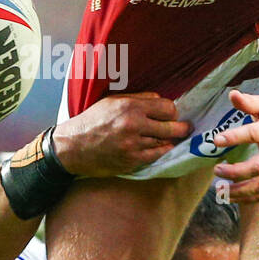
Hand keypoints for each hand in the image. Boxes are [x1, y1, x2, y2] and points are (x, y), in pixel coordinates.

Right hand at [52, 93, 191, 177]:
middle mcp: (134, 125)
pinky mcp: (131, 161)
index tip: (172, 114)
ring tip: (170, 137)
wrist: (73, 147)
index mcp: (130, 107)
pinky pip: (155, 156)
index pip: (167, 107)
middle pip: (172, 127)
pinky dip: (160, 151)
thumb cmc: (92, 121)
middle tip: (185, 127)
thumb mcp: (112, 101)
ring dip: (169, 140)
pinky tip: (160, 147)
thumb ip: (139, 98)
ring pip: (165, 142)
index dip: (172, 111)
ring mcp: (133, 145)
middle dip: (181, 127)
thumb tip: (162, 99)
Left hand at [211, 89, 258, 202]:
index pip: (252, 134)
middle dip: (234, 173)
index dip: (234, 138)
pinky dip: (250, 198)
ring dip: (239, 192)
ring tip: (220, 191)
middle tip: (216, 171)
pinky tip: (234, 197)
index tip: (216, 141)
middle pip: (257, 168)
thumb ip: (249, 102)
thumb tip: (231, 94)